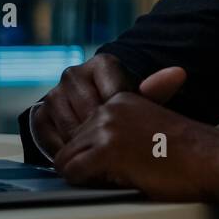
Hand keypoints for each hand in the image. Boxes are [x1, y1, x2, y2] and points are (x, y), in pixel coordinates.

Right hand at [31, 53, 185, 156]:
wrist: (91, 121)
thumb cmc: (121, 112)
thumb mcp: (139, 104)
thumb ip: (156, 90)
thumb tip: (178, 74)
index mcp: (102, 64)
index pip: (114, 97)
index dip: (123, 121)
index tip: (129, 131)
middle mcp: (74, 74)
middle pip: (91, 115)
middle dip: (104, 136)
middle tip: (114, 149)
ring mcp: (54, 93)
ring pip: (71, 129)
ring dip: (86, 146)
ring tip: (99, 153)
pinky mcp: (39, 113)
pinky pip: (52, 139)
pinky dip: (67, 151)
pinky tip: (80, 154)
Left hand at [53, 71, 218, 202]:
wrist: (210, 159)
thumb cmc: (188, 152)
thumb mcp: (149, 125)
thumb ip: (121, 127)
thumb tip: (90, 150)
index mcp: (119, 99)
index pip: (80, 127)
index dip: (90, 150)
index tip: (111, 159)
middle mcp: (109, 108)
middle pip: (70, 142)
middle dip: (86, 162)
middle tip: (118, 171)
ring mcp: (106, 127)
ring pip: (66, 157)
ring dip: (86, 173)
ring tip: (119, 176)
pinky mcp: (108, 149)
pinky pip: (72, 171)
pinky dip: (85, 183)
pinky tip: (113, 181)